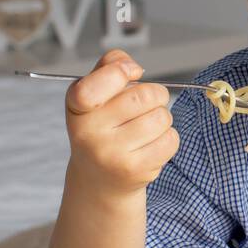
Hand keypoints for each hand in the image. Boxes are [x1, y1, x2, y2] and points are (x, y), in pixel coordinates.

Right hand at [64, 49, 178, 196]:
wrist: (99, 180)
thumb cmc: (102, 127)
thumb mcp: (96, 93)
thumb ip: (110, 67)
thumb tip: (132, 67)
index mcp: (77, 108)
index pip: (94, 85)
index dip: (119, 72)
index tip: (132, 73)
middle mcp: (89, 133)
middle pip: (144, 96)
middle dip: (155, 94)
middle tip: (147, 104)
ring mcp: (111, 154)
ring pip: (162, 118)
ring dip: (162, 118)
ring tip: (145, 128)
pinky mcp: (135, 170)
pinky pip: (170, 139)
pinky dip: (168, 138)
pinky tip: (150, 144)